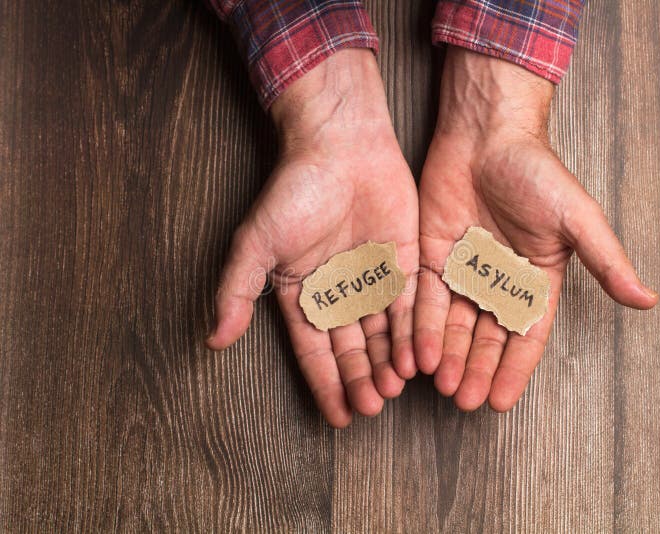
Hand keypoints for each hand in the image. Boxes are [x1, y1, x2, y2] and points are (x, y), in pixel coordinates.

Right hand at [206, 49, 418, 426]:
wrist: (340, 144)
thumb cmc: (294, 191)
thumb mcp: (256, 243)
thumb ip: (237, 291)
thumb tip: (214, 340)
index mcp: (305, 293)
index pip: (316, 351)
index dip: (326, 384)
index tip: (338, 417)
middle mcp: (341, 292)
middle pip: (353, 348)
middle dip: (362, 379)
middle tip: (371, 407)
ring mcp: (375, 278)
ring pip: (385, 333)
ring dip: (389, 363)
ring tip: (393, 389)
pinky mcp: (406, 261)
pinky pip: (412, 306)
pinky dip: (414, 334)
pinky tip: (418, 359)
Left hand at [415, 49, 657, 411]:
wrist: (486, 134)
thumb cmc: (536, 172)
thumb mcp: (577, 218)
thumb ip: (605, 260)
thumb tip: (647, 299)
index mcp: (536, 280)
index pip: (526, 336)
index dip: (514, 369)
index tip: (500, 401)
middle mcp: (499, 282)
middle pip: (486, 338)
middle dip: (476, 370)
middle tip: (463, 400)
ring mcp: (464, 272)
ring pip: (454, 325)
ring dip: (448, 356)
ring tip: (441, 385)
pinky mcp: (434, 258)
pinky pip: (427, 300)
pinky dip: (423, 327)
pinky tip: (417, 352)